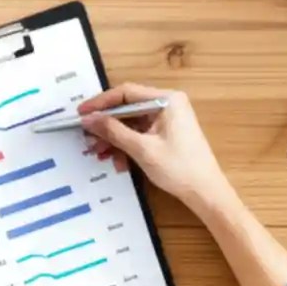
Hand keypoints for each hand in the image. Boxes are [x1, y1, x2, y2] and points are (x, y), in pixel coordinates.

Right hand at [80, 83, 231, 208]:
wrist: (205, 192)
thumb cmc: (180, 169)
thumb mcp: (142, 149)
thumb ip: (113, 131)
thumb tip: (89, 119)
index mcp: (167, 100)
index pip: (126, 93)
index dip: (101, 103)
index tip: (81, 113)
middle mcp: (167, 104)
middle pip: (127, 109)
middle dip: (107, 126)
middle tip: (88, 139)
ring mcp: (167, 119)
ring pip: (131, 124)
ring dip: (114, 139)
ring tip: (100, 154)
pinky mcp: (165, 133)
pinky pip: (139, 134)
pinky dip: (126, 146)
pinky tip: (117, 161)